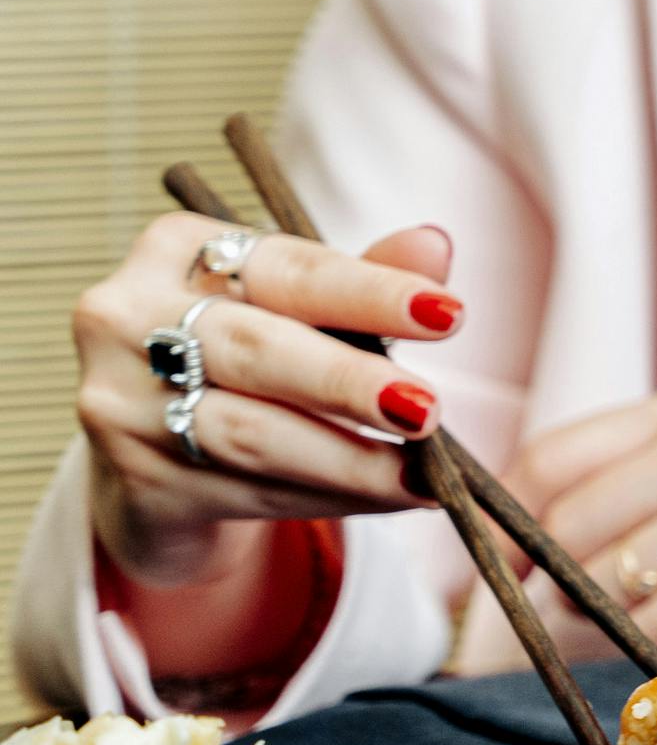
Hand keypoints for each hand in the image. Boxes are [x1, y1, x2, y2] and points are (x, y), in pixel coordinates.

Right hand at [78, 212, 458, 589]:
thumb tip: (435, 244)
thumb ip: (365, 280)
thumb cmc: (252, 358)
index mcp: (176, 250)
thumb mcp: (304, 311)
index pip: (285, 269)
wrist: (163, 450)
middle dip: (349, 384)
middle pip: (255, 350)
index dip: (368, 292)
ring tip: (424, 478)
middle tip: (429, 410)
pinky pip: (247, 491)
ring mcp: (120, 401)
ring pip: (253, 434)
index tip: (448, 314)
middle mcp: (128, 317)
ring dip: (351, 461)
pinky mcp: (134, 478)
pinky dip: (327, 499)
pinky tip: (386, 500)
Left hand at [502, 387, 656, 662]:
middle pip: (566, 525)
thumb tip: (487, 544)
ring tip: (630, 628)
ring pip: (598, 583)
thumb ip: (613, 487)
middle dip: (548, 586)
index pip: (552, 459)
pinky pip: (645, 626)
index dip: (500, 520)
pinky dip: (636, 649)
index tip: (494, 565)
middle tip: (560, 617)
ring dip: (592, 623)